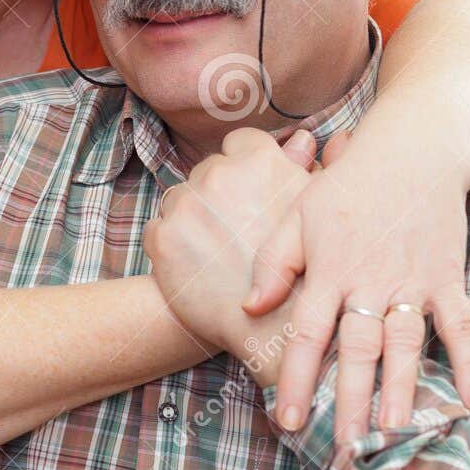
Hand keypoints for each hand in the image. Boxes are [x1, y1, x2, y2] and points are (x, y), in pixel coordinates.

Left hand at [143, 128, 318, 356]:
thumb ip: (303, 169)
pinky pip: (157, 230)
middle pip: (207, 171)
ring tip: (217, 252)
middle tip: (236, 232)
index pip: (239, 143)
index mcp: (259, 160)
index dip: (243, 167)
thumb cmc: (306, 272)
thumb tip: (302, 139)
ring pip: (179, 199)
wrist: (275, 330)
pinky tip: (196, 267)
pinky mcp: (162, 238)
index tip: (249, 194)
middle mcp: (219, 174)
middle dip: (217, 195)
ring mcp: (186, 205)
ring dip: (191, 219)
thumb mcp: (312, 213)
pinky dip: (170, 246)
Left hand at [244, 130, 469, 446]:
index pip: (309, 334)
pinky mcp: (446, 278)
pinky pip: (458, 326)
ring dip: (401, 390)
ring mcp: (412, 282)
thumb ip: (275, 261)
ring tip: (394, 433)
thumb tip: (252, 307)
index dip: (297, 379)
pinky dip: (467, 363)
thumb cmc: (349, 184)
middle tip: (343, 447)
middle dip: (348, 401)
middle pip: (358, 350)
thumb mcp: (299, 212)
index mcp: (330, 269)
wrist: (413, 148)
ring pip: (405, 345)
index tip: (287, 420)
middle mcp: (371, 281)